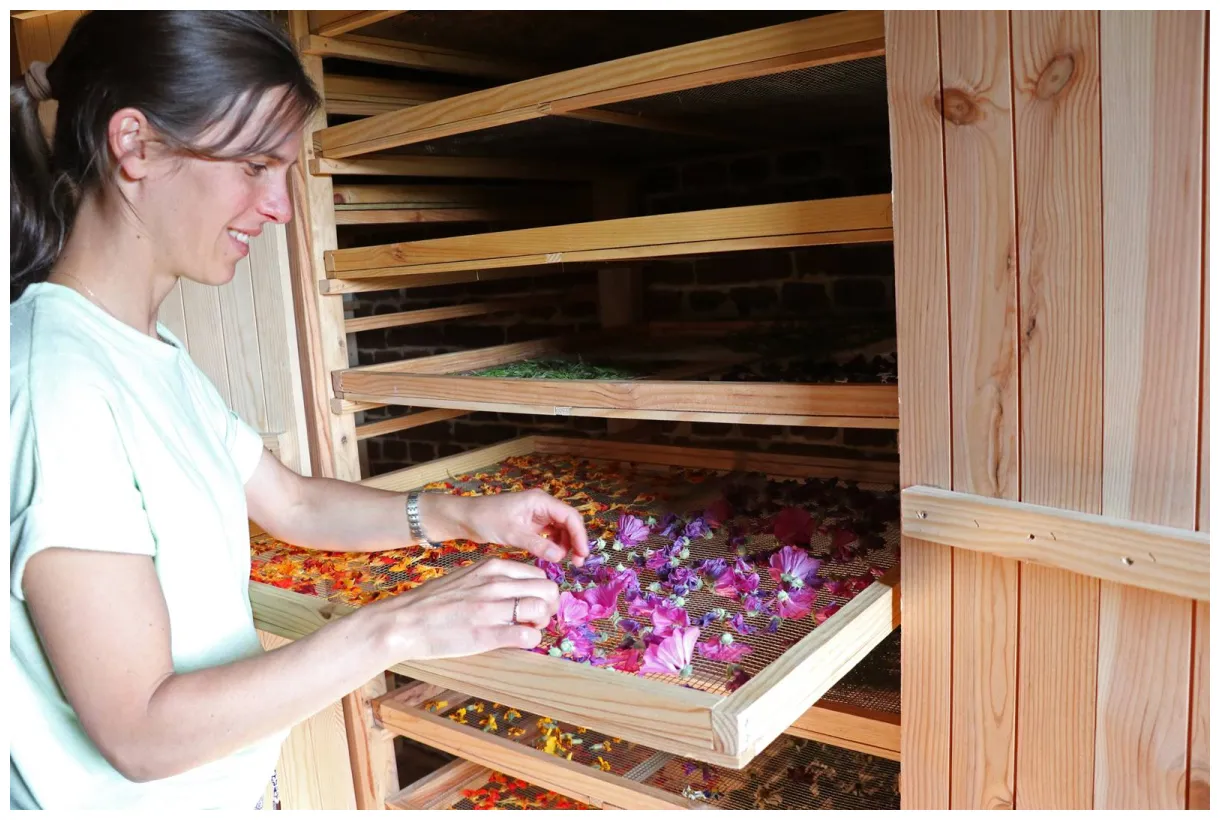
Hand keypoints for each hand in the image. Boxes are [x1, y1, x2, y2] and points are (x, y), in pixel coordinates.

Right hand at [365, 558, 558, 661]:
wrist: (403, 622)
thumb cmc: (432, 602)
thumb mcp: (466, 577)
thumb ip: (492, 579)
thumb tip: (516, 589)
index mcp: (492, 568)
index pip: (538, 574)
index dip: (541, 592)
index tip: (533, 604)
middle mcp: (496, 584)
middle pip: (548, 590)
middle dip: (549, 607)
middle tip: (536, 619)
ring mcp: (492, 609)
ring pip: (542, 610)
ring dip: (541, 624)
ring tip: (526, 630)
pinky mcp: (487, 635)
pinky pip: (528, 636)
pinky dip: (530, 641)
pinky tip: (517, 642)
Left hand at [428, 489, 590, 566]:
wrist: (466, 518)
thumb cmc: (487, 519)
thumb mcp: (512, 533)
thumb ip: (537, 545)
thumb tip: (560, 556)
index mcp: (540, 501)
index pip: (570, 516)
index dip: (579, 535)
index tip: (582, 554)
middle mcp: (542, 506)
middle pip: (569, 522)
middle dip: (575, 541)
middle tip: (577, 562)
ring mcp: (537, 515)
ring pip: (561, 529)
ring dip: (566, 544)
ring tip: (565, 562)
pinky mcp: (531, 524)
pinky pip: (550, 534)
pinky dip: (554, 545)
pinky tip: (552, 556)